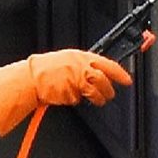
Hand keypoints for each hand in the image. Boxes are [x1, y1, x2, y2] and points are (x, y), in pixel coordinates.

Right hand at [0, 49, 135, 134]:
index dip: (120, 73)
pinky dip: (79, 101)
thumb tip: (97, 72)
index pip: (107, 64)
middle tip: (110, 94)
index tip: (127, 80)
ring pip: (96, 92)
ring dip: (99, 99)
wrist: (30, 78)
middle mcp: (81, 67)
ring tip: (98, 100)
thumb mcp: (66, 59)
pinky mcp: (72, 93)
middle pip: (104, 80)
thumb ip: (82, 65)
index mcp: (80, 56)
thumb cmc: (45, 69)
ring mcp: (77, 81)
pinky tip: (72, 97)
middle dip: (109, 89)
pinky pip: (81, 100)